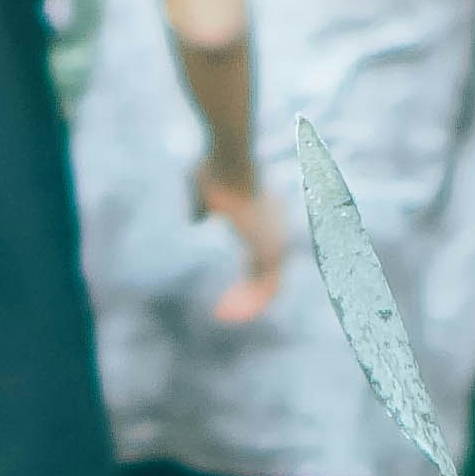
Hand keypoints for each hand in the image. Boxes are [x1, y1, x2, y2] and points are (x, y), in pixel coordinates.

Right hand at [193, 154, 288, 325]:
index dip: (245, 284)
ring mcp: (277, 244)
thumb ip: (201, 208)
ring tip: (222, 315)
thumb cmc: (214, 169)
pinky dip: (247, 305)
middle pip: (267, 280)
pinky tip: (224, 312)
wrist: (229, 160)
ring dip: (244, 306)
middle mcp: (277, 235)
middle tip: (222, 312)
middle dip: (245, 299)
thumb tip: (196, 221)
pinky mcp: (270, 251)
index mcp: (267, 221)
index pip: (261, 264)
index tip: (225, 299)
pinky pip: (263, 291)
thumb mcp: (201, 191)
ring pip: (267, 289)